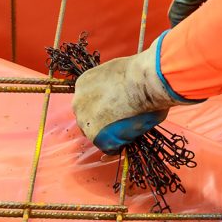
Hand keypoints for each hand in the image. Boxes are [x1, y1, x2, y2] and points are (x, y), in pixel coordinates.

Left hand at [73, 38, 186, 152]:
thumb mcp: (114, 74)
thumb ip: (110, 88)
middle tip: (123, 121)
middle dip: (103, 122)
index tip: (116, 109)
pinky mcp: (96, 136)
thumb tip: (119, 98)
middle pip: (88, 119)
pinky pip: (108, 147)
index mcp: (82, 84)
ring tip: (130, 127)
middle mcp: (78, 103)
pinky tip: (131, 136)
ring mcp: (85, 121)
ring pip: (96, 134)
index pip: (88, 102)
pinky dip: (119, 145)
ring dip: (111, 134)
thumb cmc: (137, 74)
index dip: (103, 107)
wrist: (144, 82)